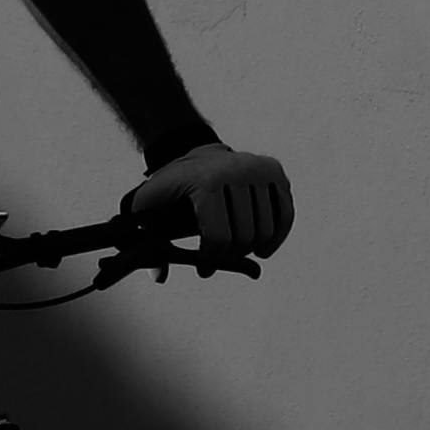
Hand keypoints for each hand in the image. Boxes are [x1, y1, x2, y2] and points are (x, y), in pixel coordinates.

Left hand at [124, 137, 293, 273]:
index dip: (211, 259)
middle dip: (230, 256)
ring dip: (252, 249)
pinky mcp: (275, 172)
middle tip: (219, 261)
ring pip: (265, 229)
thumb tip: (159, 278)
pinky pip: (285, 214)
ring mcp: (260, 169)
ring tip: (236, 254)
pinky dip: (277, 237)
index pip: (219, 237)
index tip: (203, 268)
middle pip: (245, 236)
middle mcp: (238, 171)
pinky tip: (263, 250)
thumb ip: (144, 241)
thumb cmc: (170, 189)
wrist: (193, 152)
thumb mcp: (148, 207)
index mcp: (207, 181)